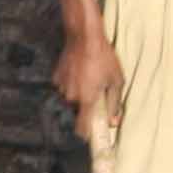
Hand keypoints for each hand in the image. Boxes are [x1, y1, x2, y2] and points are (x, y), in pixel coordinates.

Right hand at [54, 25, 123, 140]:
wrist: (84, 36)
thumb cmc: (104, 58)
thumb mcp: (116, 81)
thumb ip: (114, 104)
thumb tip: (114, 122)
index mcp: (87, 100)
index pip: (82, 128)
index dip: (86, 134)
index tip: (91, 136)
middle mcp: (71, 97)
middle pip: (79, 110)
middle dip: (87, 105)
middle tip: (97, 91)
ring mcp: (62, 86)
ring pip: (71, 97)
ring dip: (79, 92)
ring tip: (89, 76)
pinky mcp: (56, 76)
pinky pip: (65, 86)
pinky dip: (72, 82)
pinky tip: (80, 70)